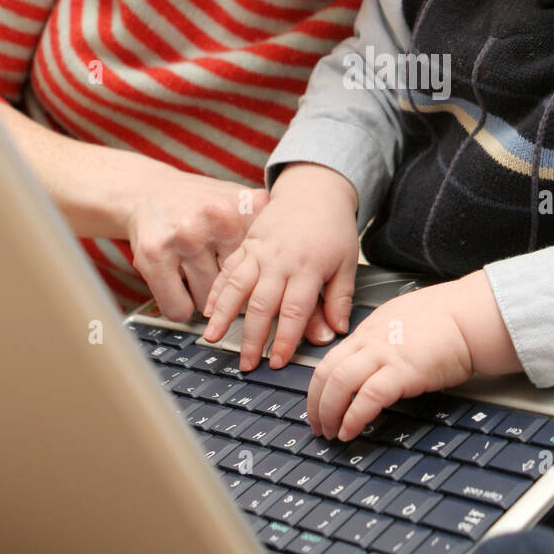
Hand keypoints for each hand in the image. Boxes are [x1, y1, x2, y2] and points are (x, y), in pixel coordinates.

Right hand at [126, 170, 270, 321]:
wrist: (149, 190)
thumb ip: (272, 238)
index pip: (270, 270)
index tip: (260, 288)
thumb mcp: (243, 209)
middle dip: (232, 294)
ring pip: (209, 305)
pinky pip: (179, 310)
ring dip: (204, 301)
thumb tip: (305, 297)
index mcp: (248, 207)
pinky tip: (179, 285)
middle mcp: (219, 218)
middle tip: (220, 277)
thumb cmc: (203, 208)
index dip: (263, 284)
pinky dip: (180, 306)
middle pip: (242, 291)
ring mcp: (186, 237)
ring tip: (197, 275)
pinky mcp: (155, 255)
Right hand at [201, 163, 359, 369]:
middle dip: (251, 338)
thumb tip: (336, 332)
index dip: (284, 339)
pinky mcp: (246, 244)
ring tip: (211, 338)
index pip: (295, 311)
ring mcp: (259, 251)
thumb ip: (339, 298)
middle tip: (245, 363)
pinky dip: (216, 290)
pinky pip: (227, 270)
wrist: (314, 189)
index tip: (277, 362)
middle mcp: (280, 260)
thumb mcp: (347, 261)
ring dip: (223, 315)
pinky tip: (207, 308)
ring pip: (237, 287)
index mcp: (308, 267)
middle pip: (261, 304)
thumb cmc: (333, 227)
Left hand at [306, 271, 521, 439]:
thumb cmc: (448, 320)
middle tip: (317, 425)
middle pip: (326, 372)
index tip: (317, 403)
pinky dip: (354, 417)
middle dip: (315, 403)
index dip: (318, 386)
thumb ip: (384, 341)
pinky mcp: (403, 372)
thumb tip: (376, 362)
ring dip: (329, 413)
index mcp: (369, 330)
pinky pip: (368, 397)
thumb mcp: (403, 322)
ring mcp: (385, 355)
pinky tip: (350, 431)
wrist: (471, 316)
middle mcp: (371, 341)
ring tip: (331, 432)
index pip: (330, 358)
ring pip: (339, 383)